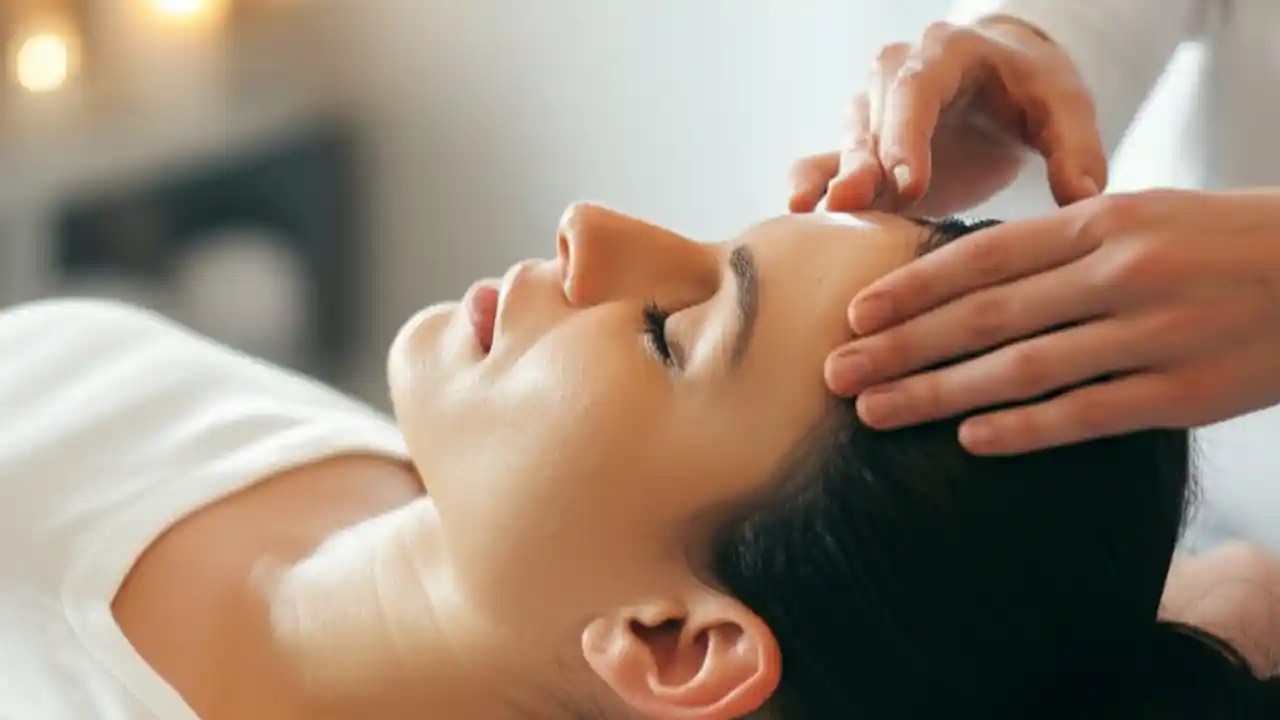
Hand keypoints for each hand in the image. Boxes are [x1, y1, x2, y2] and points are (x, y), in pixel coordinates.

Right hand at [788, 17, 1106, 216]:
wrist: (1005, 85)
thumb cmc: (1035, 93)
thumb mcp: (1066, 108)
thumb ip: (1077, 149)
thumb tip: (1085, 199)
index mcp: (948, 53)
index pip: (917, 89)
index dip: (907, 135)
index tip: (909, 184)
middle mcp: (897, 74)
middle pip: (871, 116)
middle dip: (862, 161)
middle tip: (854, 201)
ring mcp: (872, 111)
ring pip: (845, 141)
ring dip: (835, 178)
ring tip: (821, 213)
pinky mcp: (861, 148)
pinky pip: (824, 159)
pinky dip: (811, 184)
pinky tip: (798, 213)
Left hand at [824, 189, 1279, 454]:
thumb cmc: (1219, 242)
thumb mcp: (1141, 216)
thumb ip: (1061, 244)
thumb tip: (967, 274)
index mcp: (1102, 222)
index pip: (985, 257)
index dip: (912, 288)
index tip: (855, 313)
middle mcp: (1119, 273)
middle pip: (985, 317)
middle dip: (900, 346)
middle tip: (835, 372)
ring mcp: (1152, 334)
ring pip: (1022, 369)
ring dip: (938, 393)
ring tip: (875, 411)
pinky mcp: (1183, 394)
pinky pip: (1086, 414)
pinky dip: (1023, 428)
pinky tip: (969, 439)